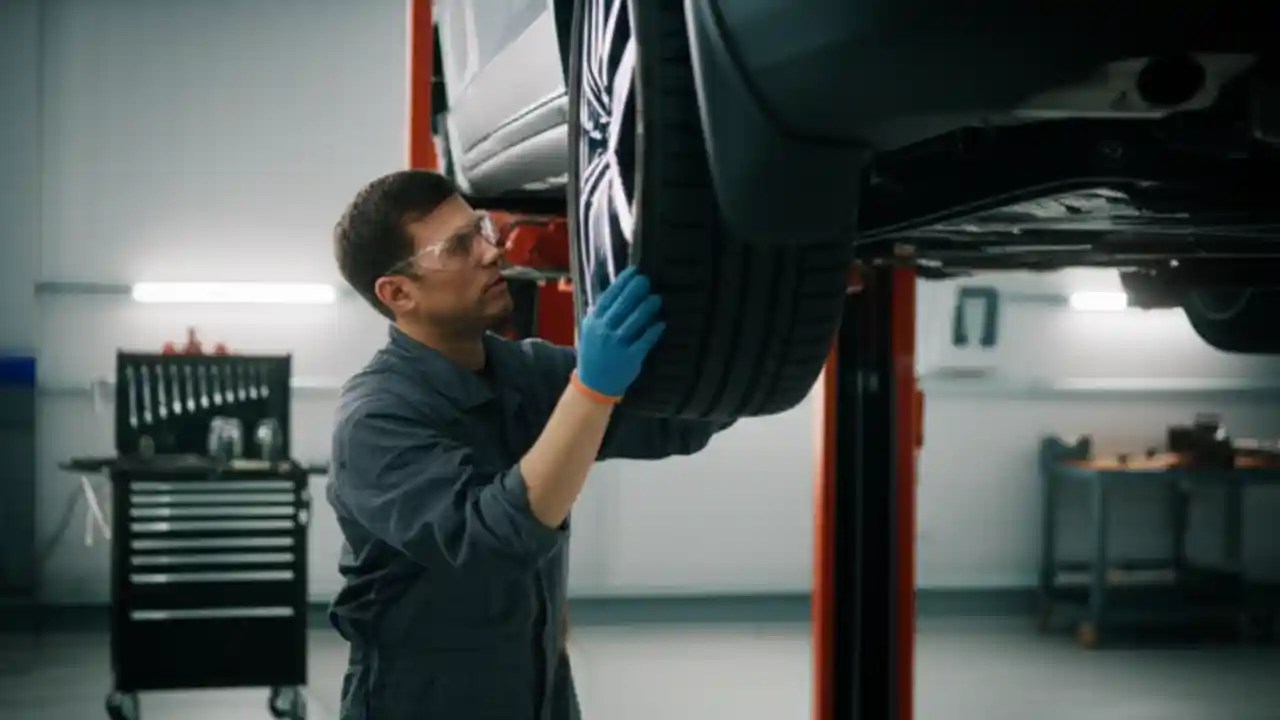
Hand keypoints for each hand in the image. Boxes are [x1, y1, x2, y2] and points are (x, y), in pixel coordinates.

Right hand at [575, 267, 665, 398]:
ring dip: (648, 307)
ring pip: (636, 320)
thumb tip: (615, 285)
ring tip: (657, 299)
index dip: (623, 281)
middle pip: (623, 304)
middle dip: (637, 289)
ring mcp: (617, 345)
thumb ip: (602, 309)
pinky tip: (661, 323)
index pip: (609, 296)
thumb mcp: (591, 328)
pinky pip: (646, 340)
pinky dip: (654, 330)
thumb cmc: (594, 352)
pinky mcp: (631, 357)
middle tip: (648, 281)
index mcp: (594, 321)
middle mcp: (604, 331)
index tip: (635, 271)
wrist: (594, 383)